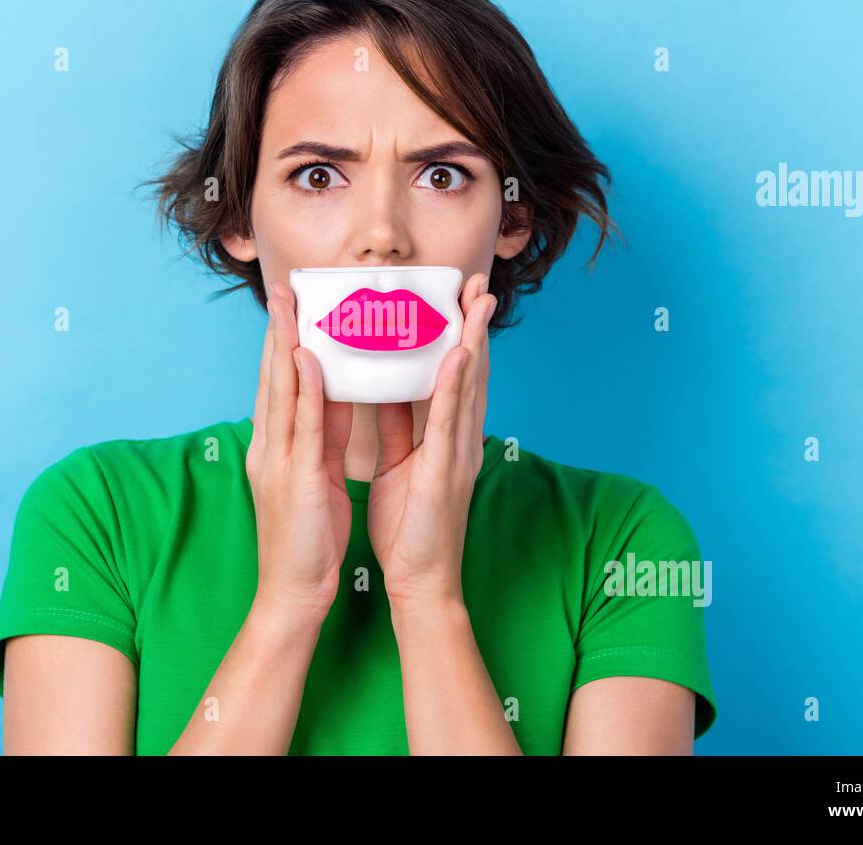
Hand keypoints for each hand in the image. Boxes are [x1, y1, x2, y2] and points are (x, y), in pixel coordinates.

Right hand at [245, 280, 354, 617]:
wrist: (294, 592)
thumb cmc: (309, 538)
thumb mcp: (320, 476)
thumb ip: (327, 435)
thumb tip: (340, 395)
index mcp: (279, 446)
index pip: (282, 384)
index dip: (285, 341)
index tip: (293, 304)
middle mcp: (271, 446)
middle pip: (274, 377)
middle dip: (278, 330)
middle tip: (284, 287)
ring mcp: (278, 459)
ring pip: (281, 390)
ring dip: (284, 343)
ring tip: (289, 303)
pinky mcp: (294, 477)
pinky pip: (301, 424)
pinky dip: (302, 387)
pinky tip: (304, 356)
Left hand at [366, 272, 495, 606]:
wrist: (418, 581)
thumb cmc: (407, 528)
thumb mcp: (397, 464)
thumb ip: (395, 426)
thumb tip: (384, 389)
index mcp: (442, 437)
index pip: (450, 374)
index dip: (456, 333)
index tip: (456, 295)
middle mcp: (457, 438)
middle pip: (468, 370)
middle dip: (472, 324)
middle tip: (476, 281)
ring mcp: (458, 453)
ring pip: (467, 385)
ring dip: (474, 339)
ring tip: (477, 299)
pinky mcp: (447, 470)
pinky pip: (449, 420)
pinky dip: (455, 385)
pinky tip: (460, 353)